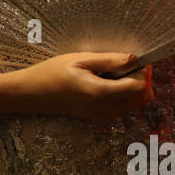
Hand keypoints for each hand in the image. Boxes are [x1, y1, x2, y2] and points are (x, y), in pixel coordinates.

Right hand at [7, 52, 151, 121]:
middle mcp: (105, 109)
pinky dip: (123, 92)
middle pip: (143, 97)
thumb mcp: (80, 60)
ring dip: (133, 86)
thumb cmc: (51, 73)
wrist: (32, 94)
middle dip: (142, 79)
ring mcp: (103, 115)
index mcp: (100, 93)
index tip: (135, 58)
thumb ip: (109, 60)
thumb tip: (134, 58)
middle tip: (125, 63)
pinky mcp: (99, 116)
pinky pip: (123, 105)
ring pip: (135, 102)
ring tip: (112, 71)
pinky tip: (105, 80)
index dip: (143, 71)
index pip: (140, 87)